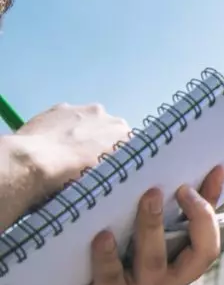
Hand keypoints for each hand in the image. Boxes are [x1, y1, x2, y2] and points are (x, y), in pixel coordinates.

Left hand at [14, 103, 129, 199]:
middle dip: (101, 140)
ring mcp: (80, 108)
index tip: (111, 167)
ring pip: (86, 121)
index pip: (129, 142)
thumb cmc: (75, 175)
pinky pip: (66, 118)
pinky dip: (63, 128)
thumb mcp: (106, 177)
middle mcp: (106, 114)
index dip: (120, 155)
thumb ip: (116, 166)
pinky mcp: (57, 107)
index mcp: (123, 131)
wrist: (33, 162)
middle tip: (88, 161)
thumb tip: (117, 167)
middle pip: (108, 128)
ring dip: (81, 132)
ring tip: (67, 152)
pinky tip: (52, 143)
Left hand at [39, 166, 223, 284]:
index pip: (210, 235)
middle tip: (182, 187)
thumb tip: (151, 184)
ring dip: (153, 225)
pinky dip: (106, 254)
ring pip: (155, 258)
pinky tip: (101, 235)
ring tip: (149, 195)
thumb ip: (149, 236)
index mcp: (179, 273)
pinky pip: (110, 275)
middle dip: (198, 217)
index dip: (216, 203)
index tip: (214, 170)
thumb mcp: (140, 268)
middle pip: (200, 251)